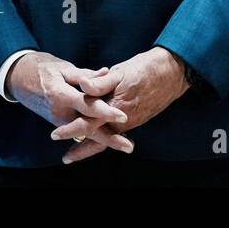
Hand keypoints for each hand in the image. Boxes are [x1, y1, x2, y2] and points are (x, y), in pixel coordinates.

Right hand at [6, 51, 133, 161]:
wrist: (19, 79)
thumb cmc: (42, 69)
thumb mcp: (62, 67)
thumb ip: (85, 74)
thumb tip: (107, 72)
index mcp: (61, 94)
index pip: (87, 105)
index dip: (105, 111)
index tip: (122, 116)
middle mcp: (60, 112)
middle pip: (88, 128)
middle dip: (108, 139)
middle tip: (128, 146)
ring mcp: (59, 121)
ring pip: (85, 133)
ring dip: (104, 139)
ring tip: (125, 144)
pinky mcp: (60, 123)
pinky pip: (79, 131)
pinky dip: (94, 135)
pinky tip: (110, 138)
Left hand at [54, 47, 187, 163]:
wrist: (172, 72)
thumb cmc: (144, 69)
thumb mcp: (120, 72)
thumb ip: (100, 82)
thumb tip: (82, 85)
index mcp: (116, 108)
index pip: (89, 123)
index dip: (71, 130)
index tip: (56, 135)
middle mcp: (124, 119)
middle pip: (99, 139)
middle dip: (81, 150)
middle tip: (66, 158)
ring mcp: (132, 121)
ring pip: (108, 138)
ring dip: (92, 145)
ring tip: (78, 152)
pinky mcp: (137, 118)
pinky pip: (118, 132)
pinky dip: (106, 137)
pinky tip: (100, 137)